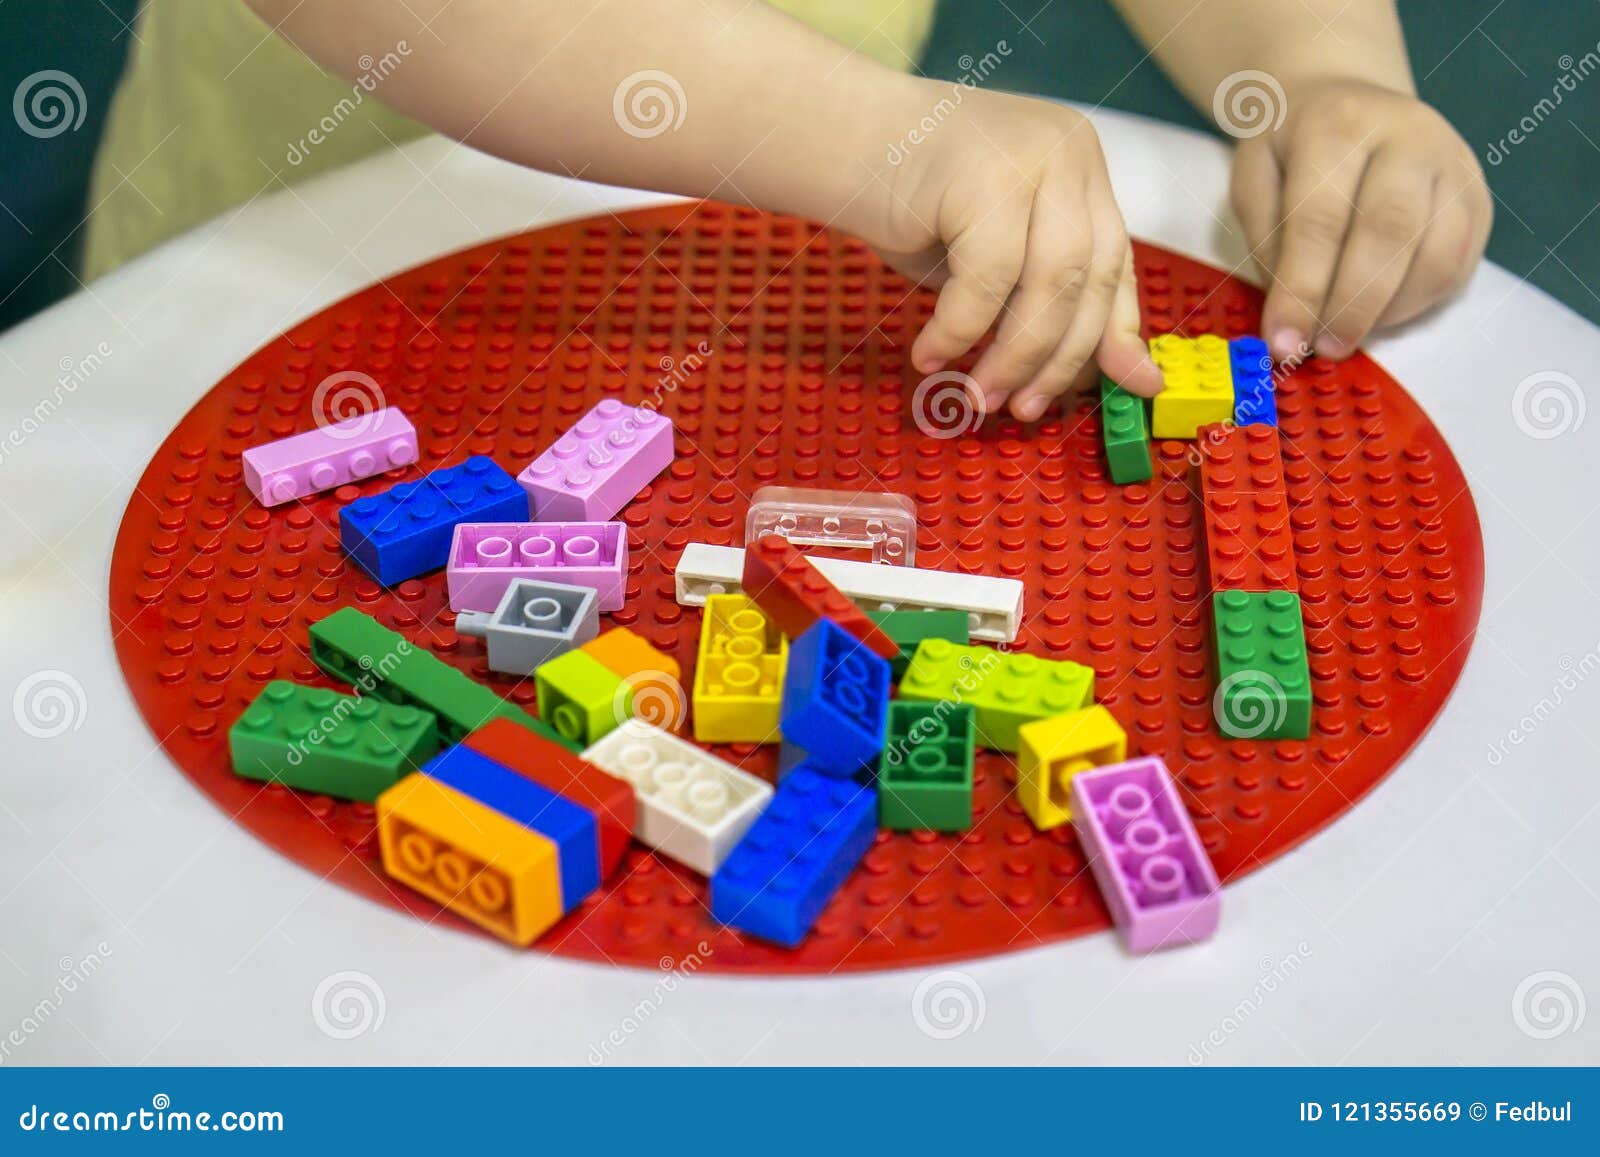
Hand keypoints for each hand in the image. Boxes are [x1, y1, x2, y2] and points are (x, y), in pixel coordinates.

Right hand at [869, 86, 1162, 420]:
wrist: (838, 140)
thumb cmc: (910, 201)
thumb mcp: (993, 256)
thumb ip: (1042, 300)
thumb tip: (1101, 374)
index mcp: (1081, 167)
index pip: (1116, 262)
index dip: (1121, 332)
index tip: (1133, 385)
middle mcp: (1070, 152)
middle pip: (1090, 276)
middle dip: (1057, 358)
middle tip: (1022, 408)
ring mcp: (1033, 155)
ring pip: (1050, 281)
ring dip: (1015, 354)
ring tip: (979, 394)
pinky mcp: (987, 173)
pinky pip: (987, 278)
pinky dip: (959, 329)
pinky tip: (931, 353)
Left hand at [1230, 78, 1490, 361]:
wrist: (1353, 101)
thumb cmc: (1295, 149)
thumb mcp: (1256, 177)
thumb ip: (1267, 240)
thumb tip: (1291, 316)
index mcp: (1338, 125)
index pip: (1320, 218)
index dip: (1301, 290)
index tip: (1283, 343)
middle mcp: (1407, 135)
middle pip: (1389, 232)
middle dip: (1352, 306)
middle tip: (1325, 348)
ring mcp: (1453, 164)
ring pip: (1437, 252)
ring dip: (1391, 310)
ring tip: (1351, 332)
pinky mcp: (1478, 195)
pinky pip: (1460, 263)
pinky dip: (1421, 302)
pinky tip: (1384, 311)